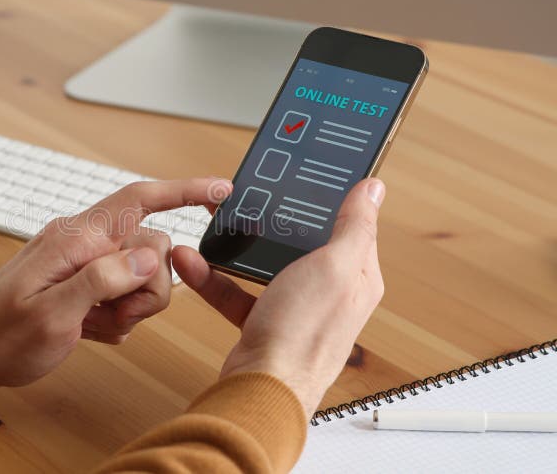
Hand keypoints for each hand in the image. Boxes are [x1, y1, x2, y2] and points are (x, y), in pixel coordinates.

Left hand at [0, 178, 232, 395]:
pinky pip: (128, 294)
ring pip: (145, 276)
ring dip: (131, 308)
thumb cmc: (0, 334)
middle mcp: (86, 243)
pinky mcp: (88, 283)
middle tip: (113, 313)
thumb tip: (146, 257)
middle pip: (153, 248)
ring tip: (94, 324)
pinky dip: (118, 317)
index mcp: (77, 238)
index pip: (139, 199)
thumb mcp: (51, 313)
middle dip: (148, 287)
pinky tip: (90, 329)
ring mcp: (88, 263)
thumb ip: (100, 280)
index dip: (183, 191)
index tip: (220, 191)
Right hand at [172, 178, 385, 417]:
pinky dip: (214, 277)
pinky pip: (237, 291)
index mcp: (356, 277)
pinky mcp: (263, 322)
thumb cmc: (304, 332)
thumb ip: (354, 226)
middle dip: (276, 221)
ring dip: (237, 247)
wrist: (261, 389)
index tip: (311, 175)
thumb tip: (373, 189)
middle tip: (255, 196)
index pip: (351, 226)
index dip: (332, 200)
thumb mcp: (334, 266)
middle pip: (303, 243)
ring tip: (215, 225)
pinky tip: (192, 262)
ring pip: (264, 265)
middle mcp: (328, 292)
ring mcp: (295, 308)